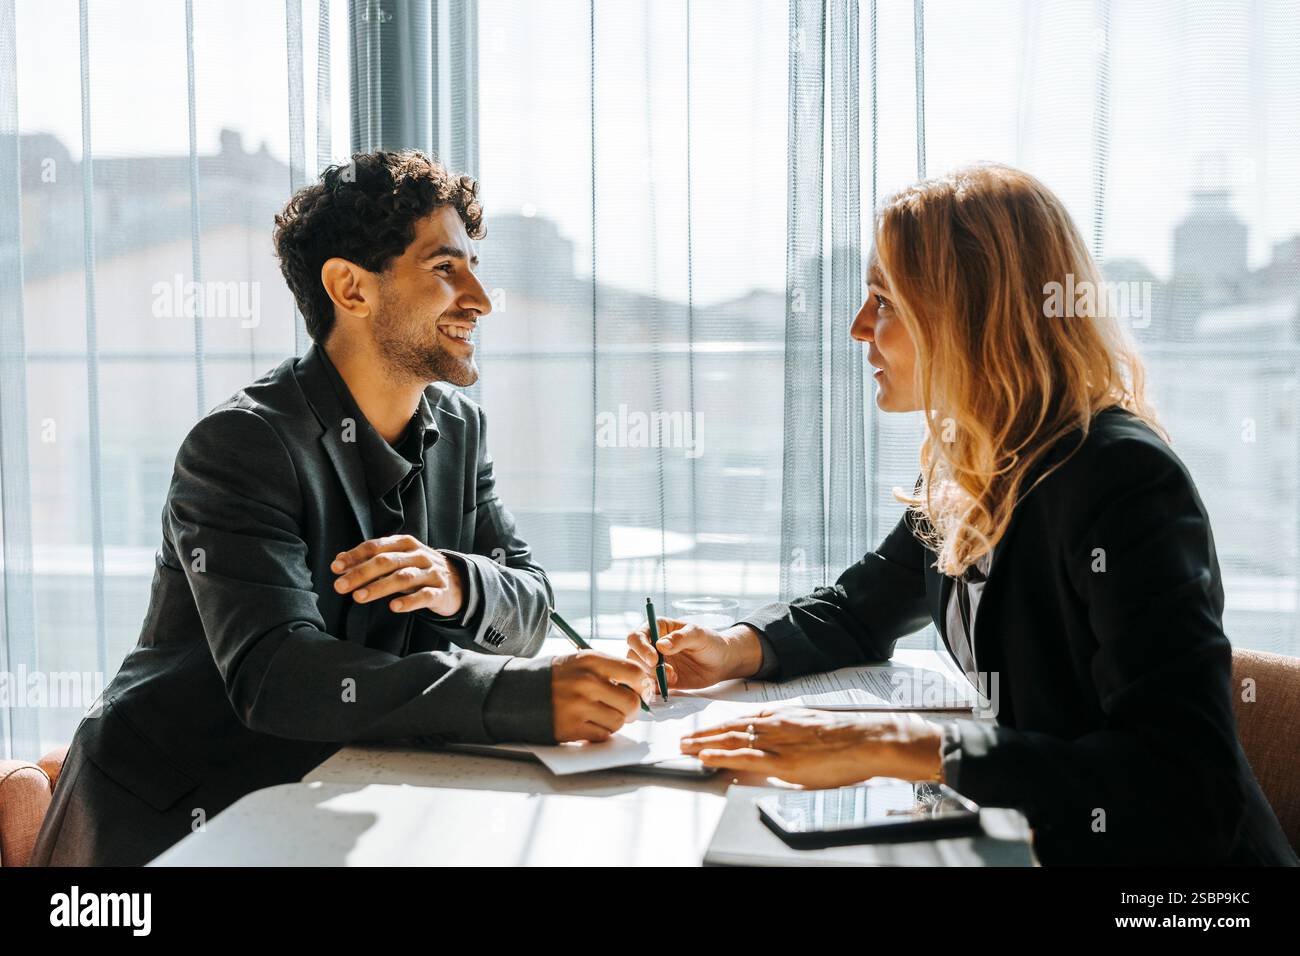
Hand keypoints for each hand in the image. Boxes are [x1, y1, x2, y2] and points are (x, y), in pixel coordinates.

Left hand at [332, 534, 464, 616]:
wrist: (456, 581)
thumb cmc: (418, 570)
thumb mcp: (396, 560)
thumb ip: (370, 560)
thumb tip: (339, 561)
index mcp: (405, 544)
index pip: (376, 547)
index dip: (355, 556)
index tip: (336, 567)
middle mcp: (419, 555)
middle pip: (387, 562)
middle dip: (361, 573)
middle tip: (340, 586)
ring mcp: (431, 573)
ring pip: (403, 578)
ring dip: (379, 587)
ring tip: (358, 597)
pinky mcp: (440, 591)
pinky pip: (424, 596)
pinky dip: (409, 602)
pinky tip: (394, 607)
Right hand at [551, 651, 655, 742]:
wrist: (520, 692)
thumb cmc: (559, 677)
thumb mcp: (582, 661)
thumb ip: (611, 669)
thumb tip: (643, 687)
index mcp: (591, 661)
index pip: (633, 672)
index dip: (643, 685)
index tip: (641, 691)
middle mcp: (586, 682)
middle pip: (631, 702)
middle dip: (633, 710)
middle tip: (627, 710)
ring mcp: (578, 706)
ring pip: (618, 722)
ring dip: (615, 722)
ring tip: (602, 715)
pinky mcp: (571, 728)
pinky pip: (603, 735)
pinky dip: (600, 732)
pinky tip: (589, 723)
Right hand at [625, 618, 763, 689]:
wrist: (722, 662)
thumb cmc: (711, 642)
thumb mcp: (698, 635)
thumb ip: (680, 639)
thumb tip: (660, 645)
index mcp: (657, 628)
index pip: (636, 636)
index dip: (641, 648)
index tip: (653, 659)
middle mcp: (651, 646)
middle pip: (633, 656)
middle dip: (645, 667)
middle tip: (665, 672)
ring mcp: (654, 664)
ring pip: (639, 673)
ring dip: (651, 678)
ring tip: (673, 678)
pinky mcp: (660, 680)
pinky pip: (648, 686)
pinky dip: (653, 690)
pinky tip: (667, 688)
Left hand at [679, 707, 945, 788]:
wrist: (869, 739)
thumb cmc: (849, 737)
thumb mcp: (815, 728)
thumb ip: (795, 734)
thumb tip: (786, 745)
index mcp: (784, 716)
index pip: (744, 719)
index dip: (721, 725)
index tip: (706, 728)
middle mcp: (775, 725)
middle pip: (731, 727)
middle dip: (705, 733)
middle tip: (684, 738)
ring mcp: (777, 742)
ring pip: (732, 740)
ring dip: (705, 744)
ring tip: (685, 748)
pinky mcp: (783, 762)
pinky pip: (745, 758)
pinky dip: (722, 756)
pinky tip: (705, 757)